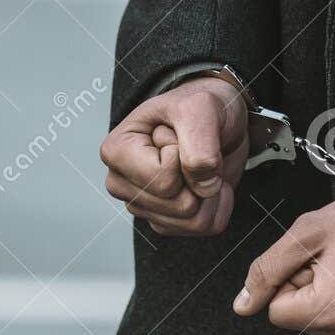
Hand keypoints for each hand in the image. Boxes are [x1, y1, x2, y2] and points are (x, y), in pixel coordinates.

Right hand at [101, 76, 247, 235]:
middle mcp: (122, 183)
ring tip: (200, 164)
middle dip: (200, 176)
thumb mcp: (199, 107)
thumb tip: (203, 187)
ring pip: (193, 220)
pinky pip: (205, 227)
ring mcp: (143, 206)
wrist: (216, 118)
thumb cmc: (198, 106)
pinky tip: (206, 180)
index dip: (184, 155)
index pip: (163, 179)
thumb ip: (199, 142)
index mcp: (117, 152)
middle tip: (190, 148)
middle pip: (180, 205)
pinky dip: (218, 204)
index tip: (177, 134)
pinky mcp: (165, 220)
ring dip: (212, 191)